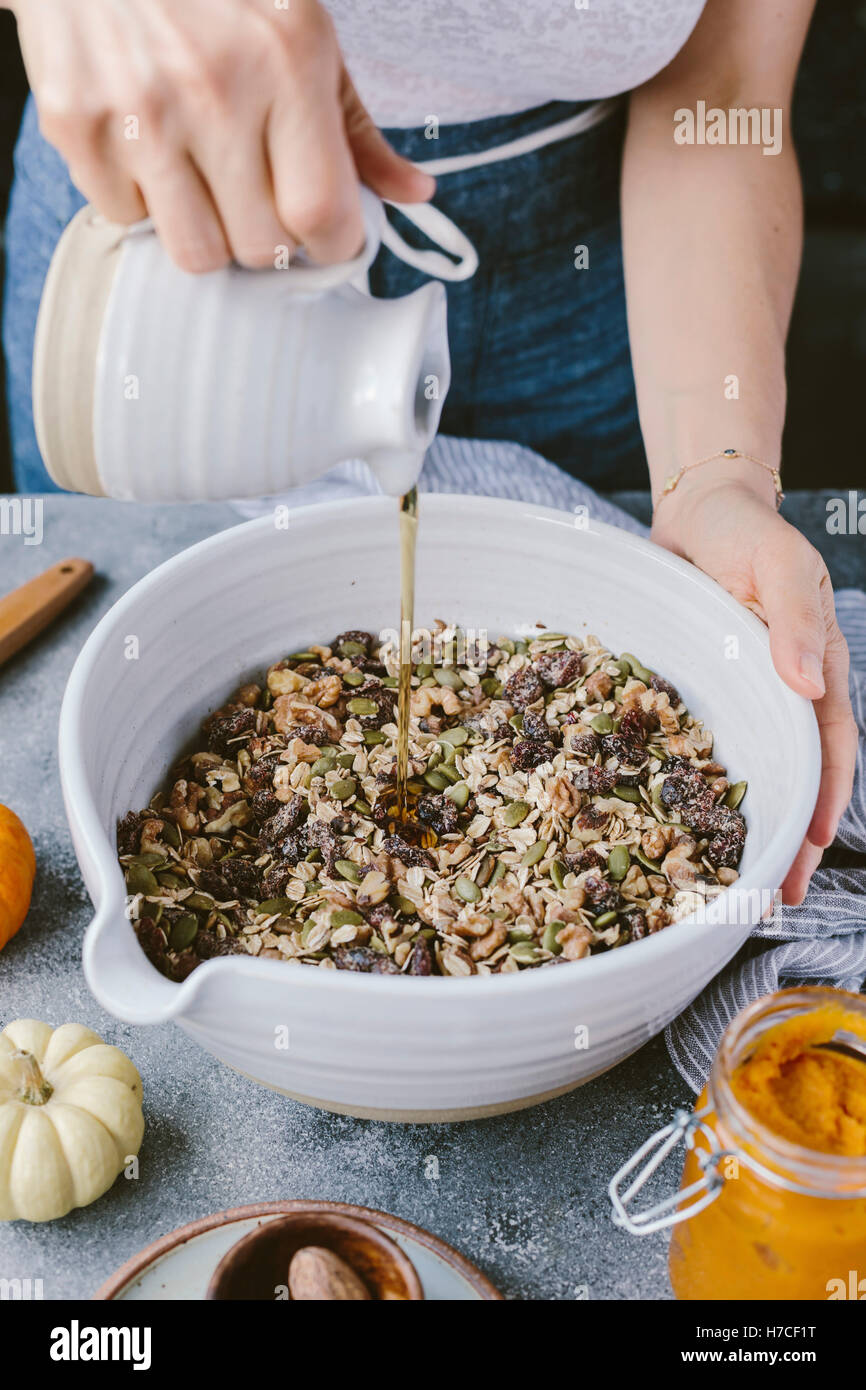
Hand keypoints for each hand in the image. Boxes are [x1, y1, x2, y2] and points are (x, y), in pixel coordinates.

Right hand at [9, 0, 433, 269]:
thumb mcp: (305, 34)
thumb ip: (356, 127)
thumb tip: (414, 195)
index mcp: (285, 61)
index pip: (322, 215)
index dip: (332, 244)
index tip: (327, 237)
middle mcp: (213, 89)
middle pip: (261, 247)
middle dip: (271, 238)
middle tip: (260, 197)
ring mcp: (140, 110)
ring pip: (196, 252)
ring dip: (209, 233)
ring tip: (206, 181)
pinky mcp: (78, 123)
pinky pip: (128, 221)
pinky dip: (143, 203)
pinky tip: (151, 150)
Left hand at [651, 466, 857, 904]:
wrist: (698, 511)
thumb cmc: (746, 531)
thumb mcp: (778, 564)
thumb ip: (796, 620)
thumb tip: (811, 687)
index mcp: (817, 670)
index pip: (830, 746)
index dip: (823, 799)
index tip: (808, 848)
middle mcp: (782, 693)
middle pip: (794, 775)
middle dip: (789, 839)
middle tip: (772, 898)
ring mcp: (740, 697)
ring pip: (749, 771)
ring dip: (744, 827)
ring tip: (731, 886)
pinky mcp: (699, 694)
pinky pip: (699, 748)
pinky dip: (696, 789)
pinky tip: (676, 826)